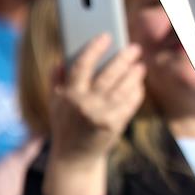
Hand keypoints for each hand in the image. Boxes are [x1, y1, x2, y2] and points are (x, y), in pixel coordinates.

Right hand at [43, 35, 144, 194]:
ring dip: (134, 75)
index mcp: (69, 95)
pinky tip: (138, 83)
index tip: (105, 36)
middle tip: (134, 48)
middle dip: (123, 59)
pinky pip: (130, 104)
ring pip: (123, 89)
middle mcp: (85, 105)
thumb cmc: (65, 124)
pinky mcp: (114, 126)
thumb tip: (61, 59)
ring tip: (139, 65)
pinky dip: (136, 92)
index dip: (94, 49)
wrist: (74, 158)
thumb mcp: (55, 102)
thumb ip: (57, 80)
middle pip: (108, 75)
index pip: (81, 66)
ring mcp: (101, 116)